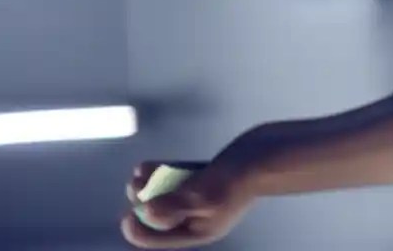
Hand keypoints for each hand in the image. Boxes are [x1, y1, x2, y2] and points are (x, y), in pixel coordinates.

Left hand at [120, 152, 260, 247]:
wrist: (265, 155)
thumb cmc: (236, 178)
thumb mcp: (201, 196)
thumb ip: (173, 205)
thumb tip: (147, 212)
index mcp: (201, 230)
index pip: (163, 238)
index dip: (141, 229)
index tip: (127, 214)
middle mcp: (201, 216)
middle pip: (164, 216)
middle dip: (144, 203)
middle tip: (132, 188)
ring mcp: (204, 196)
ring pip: (169, 195)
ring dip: (150, 186)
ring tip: (136, 175)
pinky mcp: (207, 177)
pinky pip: (178, 179)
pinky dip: (162, 174)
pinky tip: (145, 166)